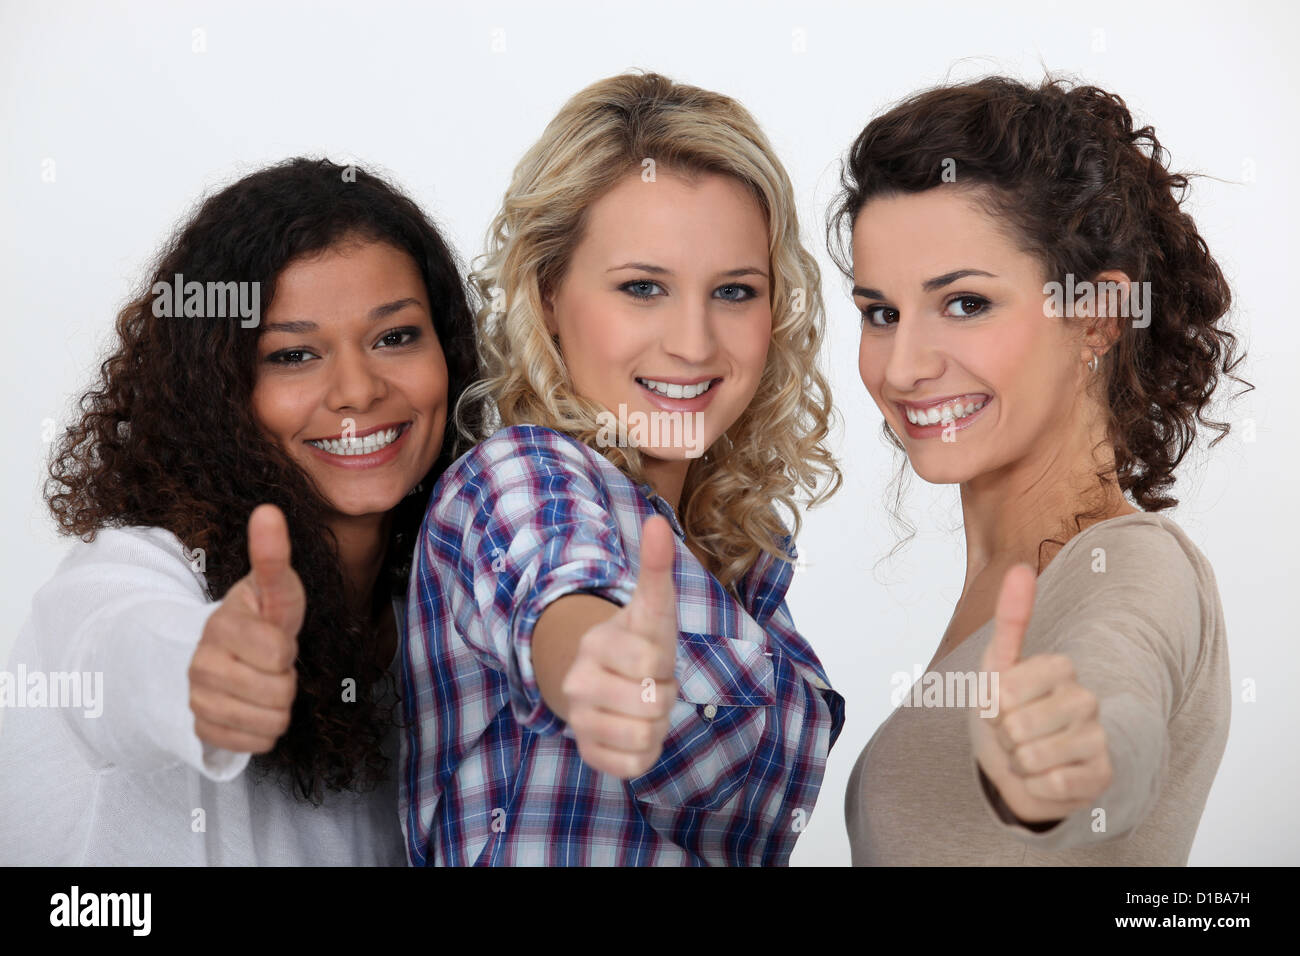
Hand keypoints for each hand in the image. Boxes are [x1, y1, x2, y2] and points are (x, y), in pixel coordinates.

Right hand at [189, 503, 305, 752]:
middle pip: (280, 692)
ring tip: (265, 684)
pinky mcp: (201, 727)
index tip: (278, 638)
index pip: (279, 652)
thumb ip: (273, 557)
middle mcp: (201, 660)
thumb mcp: (276, 591)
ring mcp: (197, 696)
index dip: (288, 650)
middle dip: (287, 680)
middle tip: (274, 664)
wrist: (228, 656)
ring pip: (271, 721)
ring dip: (279, 707)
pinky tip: (254, 708)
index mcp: (222, 622)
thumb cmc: (264, 619)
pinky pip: (255, 744)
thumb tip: (268, 510)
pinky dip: (264, 732)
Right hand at [561, 515, 678, 778]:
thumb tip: (658, 521)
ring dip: (656, 724)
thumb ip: (656, 567)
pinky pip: (634, 765)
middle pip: (651, 702)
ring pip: (645, 736)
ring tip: (643, 707)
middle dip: (663, 695)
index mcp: (597, 643)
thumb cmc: (639, 641)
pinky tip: (634, 731)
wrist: (607, 680)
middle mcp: (579, 682)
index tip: (651, 654)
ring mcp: (580, 720)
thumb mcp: (652, 606)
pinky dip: (645, 752)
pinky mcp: (590, 753)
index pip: (650, 660)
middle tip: (649, 683)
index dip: (663, 662)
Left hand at [969, 564, 1112, 823]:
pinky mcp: (1101, 776)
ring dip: (1018, 762)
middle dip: (1003, 735)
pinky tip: (1046, 777)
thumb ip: (1010, 619)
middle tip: (1014, 733)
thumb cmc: (1008, 710)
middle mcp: (1085, 699)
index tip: (1002, 703)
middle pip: (1017, 724)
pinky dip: (1036, 786)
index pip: (1004, 689)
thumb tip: (1021, 567)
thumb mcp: (997, 665)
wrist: (1021, 764)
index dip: (991, 704)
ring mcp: (1097, 738)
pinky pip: (1052, 785)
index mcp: (1060, 667)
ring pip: (1033, 756)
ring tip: (1028, 753)